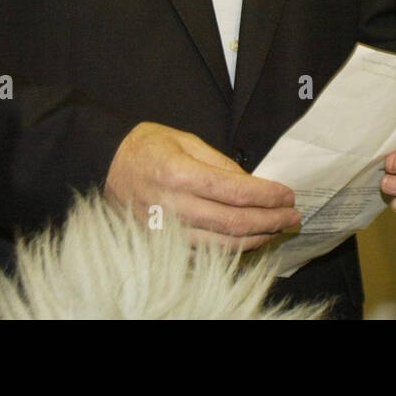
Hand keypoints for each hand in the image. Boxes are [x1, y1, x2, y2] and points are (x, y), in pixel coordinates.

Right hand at [105, 122, 299, 250]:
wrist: (103, 166)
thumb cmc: (146, 147)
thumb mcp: (185, 140)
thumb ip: (221, 164)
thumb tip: (253, 185)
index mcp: (180, 175)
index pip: (236, 192)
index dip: (268, 196)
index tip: (289, 195)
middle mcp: (173, 207)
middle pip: (234, 223)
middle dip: (270, 221)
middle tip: (293, 216)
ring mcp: (165, 232)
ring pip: (222, 246)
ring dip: (256, 240)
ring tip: (277, 230)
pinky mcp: (160, 246)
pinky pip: (204, 255)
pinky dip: (232, 251)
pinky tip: (249, 241)